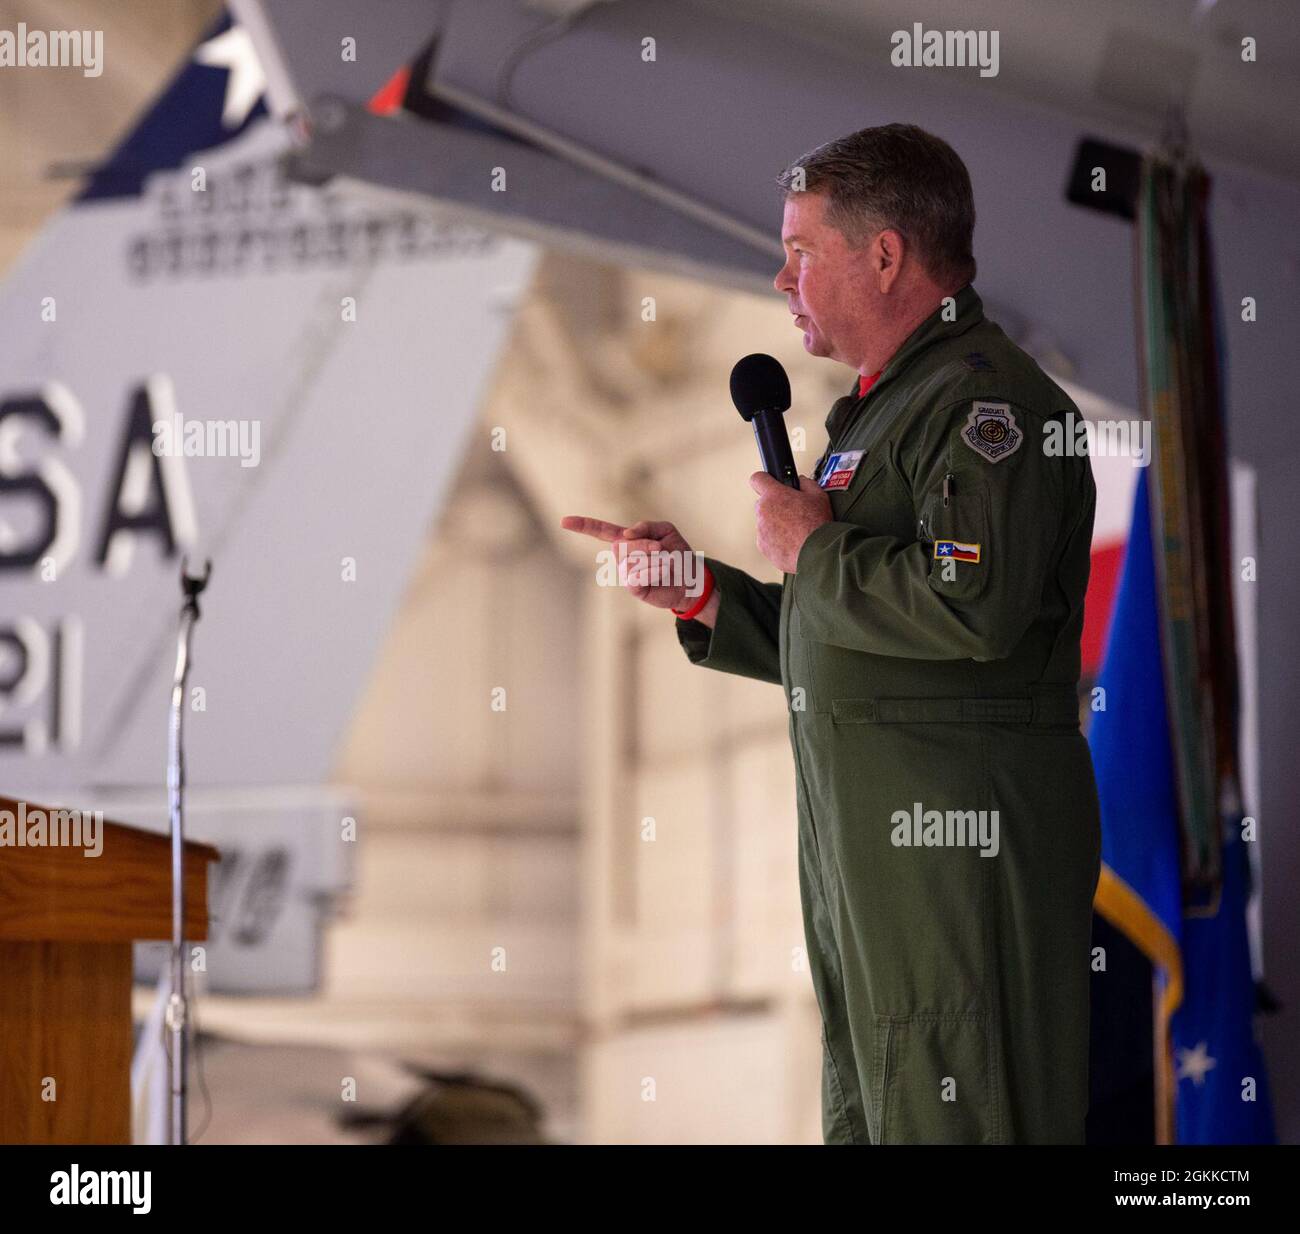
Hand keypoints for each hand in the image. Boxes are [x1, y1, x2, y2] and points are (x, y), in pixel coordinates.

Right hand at [560, 515, 702, 610]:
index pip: (601, 531)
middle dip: (644, 545)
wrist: (691, 578)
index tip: (563, 522)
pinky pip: (637, 575)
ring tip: (666, 563)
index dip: (583, 525)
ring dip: (653, 559)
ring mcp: (626, 572)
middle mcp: (622, 556)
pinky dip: (654, 570)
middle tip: (662, 550)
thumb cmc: (677, 553)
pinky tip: (663, 571)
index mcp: (627, 540)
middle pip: (621, 545)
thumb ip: (645, 526)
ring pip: (630, 560)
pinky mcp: (634, 587)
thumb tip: (626, 534)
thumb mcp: (665, 531)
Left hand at [749, 472, 831, 573]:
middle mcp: (763, 511)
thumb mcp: (818, 496)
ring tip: (795, 530)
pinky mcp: (763, 547)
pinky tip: (792, 541)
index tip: (770, 483)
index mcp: (774, 495)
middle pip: (763, 503)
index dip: (765, 480)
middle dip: (776, 506)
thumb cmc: (816, 525)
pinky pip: (767, 540)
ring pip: (765, 523)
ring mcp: (761, 530)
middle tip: (793, 512)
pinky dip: (776, 540)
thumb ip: (806, 484)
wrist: (816, 553)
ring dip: (776, 525)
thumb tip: (802, 482)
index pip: (757, 479)